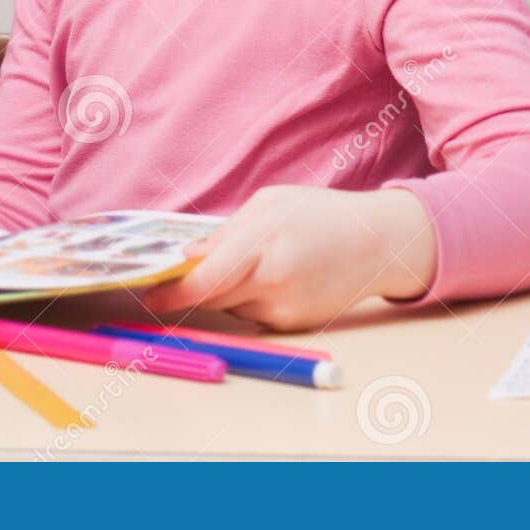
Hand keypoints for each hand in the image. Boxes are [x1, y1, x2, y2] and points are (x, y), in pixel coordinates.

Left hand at [141, 185, 437, 330]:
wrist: (379, 243)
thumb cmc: (322, 214)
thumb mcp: (270, 204)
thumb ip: (226, 232)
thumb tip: (187, 258)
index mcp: (264, 242)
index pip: (204, 281)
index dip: (171, 293)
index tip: (149, 294)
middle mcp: (274, 281)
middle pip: (210, 299)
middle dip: (190, 290)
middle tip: (179, 278)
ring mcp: (285, 308)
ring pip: (230, 307)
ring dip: (225, 291)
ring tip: (256, 262)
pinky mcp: (294, 325)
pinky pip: (253, 315)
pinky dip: (251, 299)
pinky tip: (276, 277)